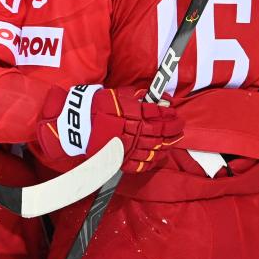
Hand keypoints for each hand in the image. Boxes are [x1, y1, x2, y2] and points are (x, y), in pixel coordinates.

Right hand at [37, 84, 183, 172]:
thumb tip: (161, 99)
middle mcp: (133, 131)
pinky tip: (159, 156)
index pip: (159, 115)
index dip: (170, 115)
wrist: (77, 124)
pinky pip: (142, 163)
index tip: (176, 114)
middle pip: (161, 132)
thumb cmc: (98, 106)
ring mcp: (129, 147)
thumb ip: (140, 97)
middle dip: (173, 130)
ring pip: (155, 148)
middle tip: (180, 127)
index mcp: (134, 114)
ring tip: (173, 141)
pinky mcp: (121, 159)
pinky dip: (153, 160)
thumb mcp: (120, 95)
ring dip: (167, 145)